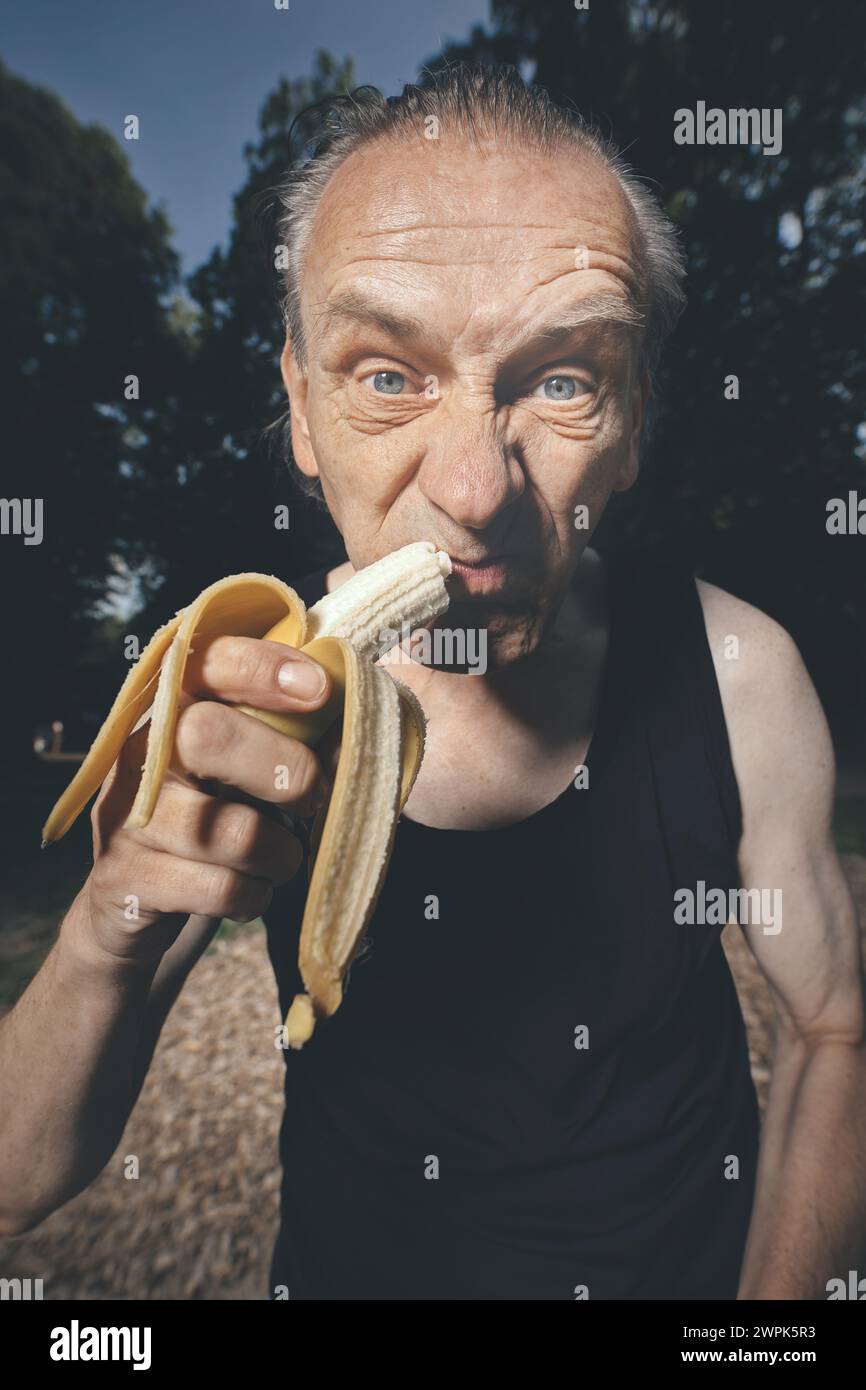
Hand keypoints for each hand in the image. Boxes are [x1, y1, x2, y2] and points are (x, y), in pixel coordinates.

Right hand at [80, 635, 332, 963]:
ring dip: (278, 852)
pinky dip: (253, 895)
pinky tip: (250, 889)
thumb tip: (355, 735)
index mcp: (174, 710)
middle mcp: (141, 753)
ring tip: (279, 857)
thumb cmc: (212, 818)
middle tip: (313, 799)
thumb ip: (290, 739)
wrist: (132, 902)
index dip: (264, 668)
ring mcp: (126, 816)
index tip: (320, 690)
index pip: (210, 661)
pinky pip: (220, 888)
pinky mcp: (126, 879)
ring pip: (227, 830)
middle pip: (208, 735)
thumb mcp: (243, 769)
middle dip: (284, 770)